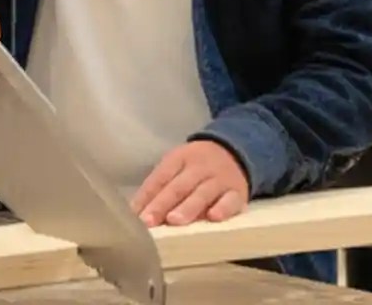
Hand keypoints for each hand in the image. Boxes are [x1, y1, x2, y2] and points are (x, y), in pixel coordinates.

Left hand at [131, 141, 249, 227]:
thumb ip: (157, 188)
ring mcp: (219, 179)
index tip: (136, 216)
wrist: (236, 150)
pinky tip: (214, 217)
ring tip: (174, 221)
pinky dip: (224, 207)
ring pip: (203, 192)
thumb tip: (134, 213)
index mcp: (179, 159)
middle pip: (179, 186)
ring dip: (188, 207)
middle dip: (163, 204)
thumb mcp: (176, 167)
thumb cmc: (196, 167)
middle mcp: (199, 167)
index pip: (161, 177)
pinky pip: (231, 199)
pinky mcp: (238, 192)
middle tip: (149, 221)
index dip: (147, 196)